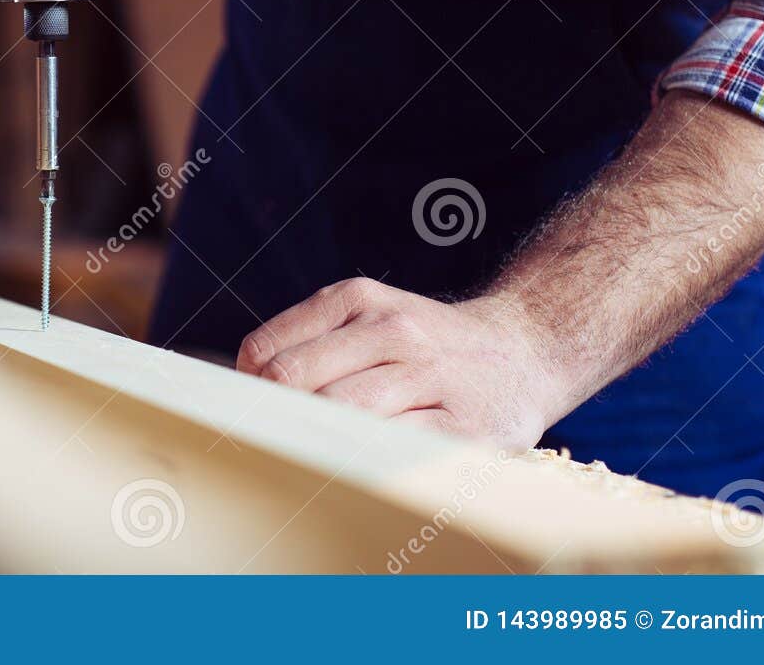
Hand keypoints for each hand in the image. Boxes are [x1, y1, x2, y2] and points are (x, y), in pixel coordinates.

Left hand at [236, 277, 565, 449]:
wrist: (524, 350)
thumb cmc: (424, 344)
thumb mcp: (368, 314)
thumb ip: (309, 340)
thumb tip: (240, 385)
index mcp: (357, 300)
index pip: (268, 349)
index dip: (245, 389)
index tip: (245, 412)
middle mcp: (392, 330)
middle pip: (295, 380)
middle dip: (271, 415)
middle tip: (268, 441)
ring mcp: (429, 375)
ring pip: (338, 412)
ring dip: (310, 438)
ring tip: (306, 455)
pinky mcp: (462, 426)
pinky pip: (391, 447)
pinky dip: (361, 459)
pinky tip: (354, 464)